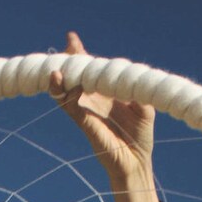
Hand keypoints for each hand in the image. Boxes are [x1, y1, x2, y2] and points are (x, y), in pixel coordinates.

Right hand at [49, 31, 155, 199]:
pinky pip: (70, 106)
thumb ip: (136, 88)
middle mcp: (93, 99)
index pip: (90, 69)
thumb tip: (128, 76)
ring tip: (57, 65)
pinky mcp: (84, 123)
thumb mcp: (144, 106)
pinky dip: (65, 94)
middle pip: (75, 74)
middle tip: (68, 43)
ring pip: (66, 89)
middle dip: (69, 59)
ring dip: (61, 76)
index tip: (72, 39)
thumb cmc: (140, 136)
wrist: (136, 162)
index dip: (82, 54)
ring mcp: (86, 110)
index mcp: (105, 93)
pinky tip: (63, 82)